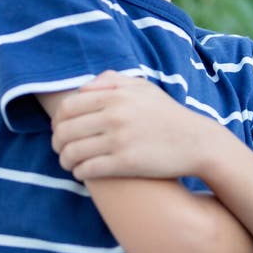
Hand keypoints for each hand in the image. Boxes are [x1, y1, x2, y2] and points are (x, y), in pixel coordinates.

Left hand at [50, 70, 216, 181]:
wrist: (196, 141)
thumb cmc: (166, 114)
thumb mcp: (143, 87)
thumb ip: (112, 80)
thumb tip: (83, 88)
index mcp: (116, 95)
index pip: (68, 107)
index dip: (57, 120)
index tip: (59, 129)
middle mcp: (115, 115)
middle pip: (65, 130)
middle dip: (56, 142)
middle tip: (59, 148)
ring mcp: (120, 139)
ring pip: (73, 152)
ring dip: (64, 160)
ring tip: (69, 163)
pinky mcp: (126, 163)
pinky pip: (88, 169)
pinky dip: (79, 172)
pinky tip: (82, 173)